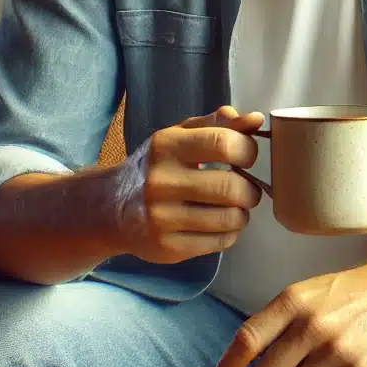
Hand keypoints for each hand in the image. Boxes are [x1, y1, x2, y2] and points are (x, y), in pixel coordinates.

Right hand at [106, 105, 265, 263]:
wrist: (111, 209)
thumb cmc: (156, 167)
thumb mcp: (179, 136)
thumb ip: (218, 124)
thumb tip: (256, 120)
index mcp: (166, 147)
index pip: (224, 143)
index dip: (248, 150)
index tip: (247, 157)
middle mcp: (160, 182)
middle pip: (231, 187)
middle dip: (250, 190)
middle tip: (246, 189)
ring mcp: (161, 218)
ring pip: (230, 218)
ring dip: (242, 214)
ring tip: (234, 208)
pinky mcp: (167, 247)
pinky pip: (220, 242)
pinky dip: (230, 233)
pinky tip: (220, 224)